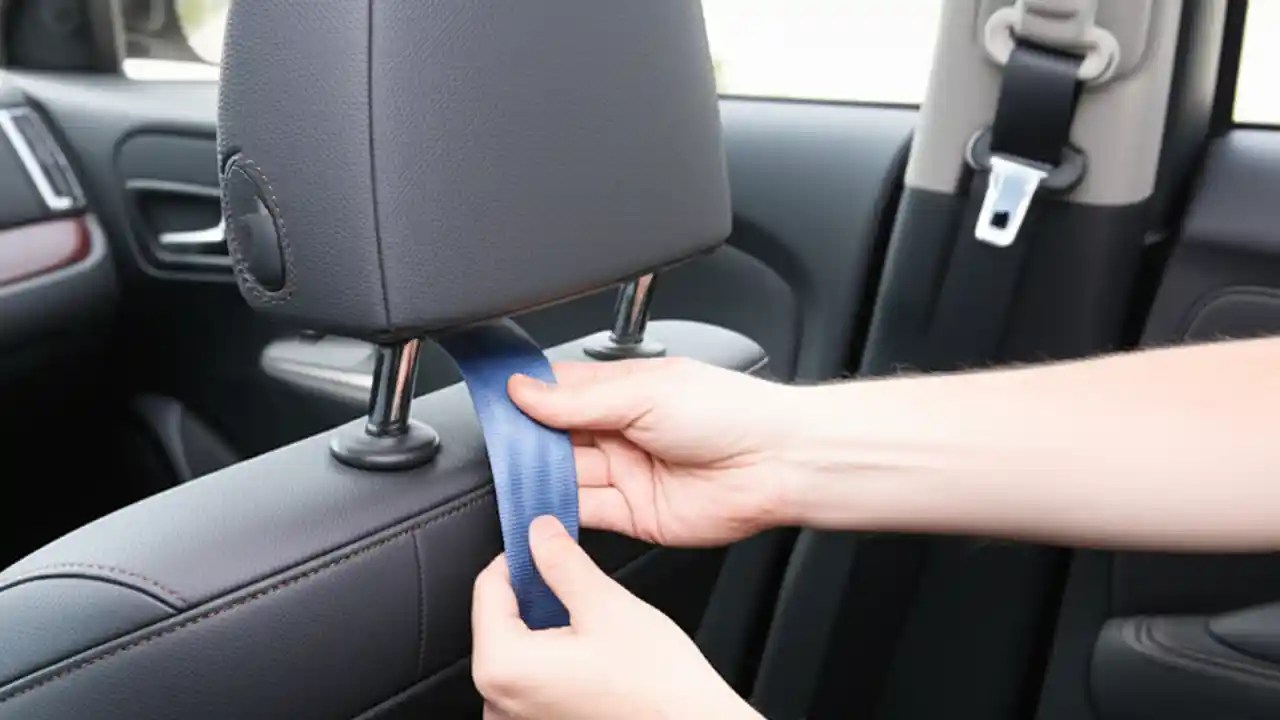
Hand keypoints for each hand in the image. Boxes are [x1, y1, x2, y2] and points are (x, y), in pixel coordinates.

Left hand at [472, 516, 760, 719]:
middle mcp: (499, 701)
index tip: (545, 544)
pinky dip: (549, 657)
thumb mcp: (606, 604)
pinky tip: (586, 651)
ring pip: (515, 650)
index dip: (520, 556)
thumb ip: (562, 562)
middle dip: (533, 592)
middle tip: (572, 577)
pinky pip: (529, 680)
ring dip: (542, 625)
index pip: (487, 588)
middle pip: (497, 621)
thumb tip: (539, 533)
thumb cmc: (657, 686)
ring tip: (587, 619)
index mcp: (503, 667)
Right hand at [508, 358, 796, 546]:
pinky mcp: (634, 515)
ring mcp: (627, 473)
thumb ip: (579, 400)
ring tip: (515, 474)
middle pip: (557, 437)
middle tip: (501, 442)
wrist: (777, 463)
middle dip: (528, 440)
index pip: (561, 390)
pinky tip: (540, 504)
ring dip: (541, 476)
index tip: (494, 398)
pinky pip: (585, 514)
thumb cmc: (730, 412)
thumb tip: (524, 390)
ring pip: (566, 476)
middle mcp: (623, 431)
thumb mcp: (643, 393)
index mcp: (626, 391)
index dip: (527, 395)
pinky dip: (559, 512)